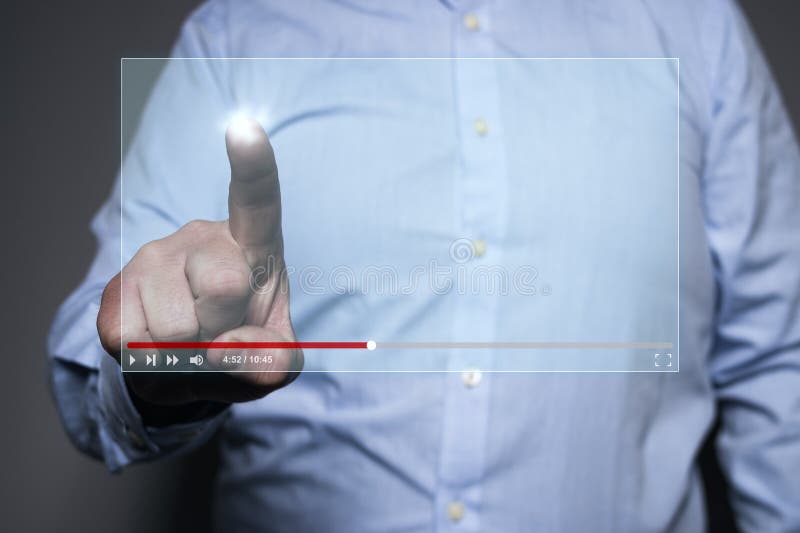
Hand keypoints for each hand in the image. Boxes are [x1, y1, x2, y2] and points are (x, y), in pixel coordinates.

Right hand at [97, 118, 302, 405]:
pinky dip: (152, 362)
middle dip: (226, 326)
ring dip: (187, 350)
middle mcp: (202, 238)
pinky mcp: (115, 289)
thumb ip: (273, 359)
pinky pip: (136, 343)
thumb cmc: (240, 343)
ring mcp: (154, 257)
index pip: (257, 200)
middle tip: (219, 328)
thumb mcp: (274, 358)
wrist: (183, 363)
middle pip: (225, 286)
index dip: (253, 166)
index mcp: (254, 243)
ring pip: (179, 326)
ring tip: (189, 338)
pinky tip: (158, 343)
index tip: (244, 127)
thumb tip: (222, 349)